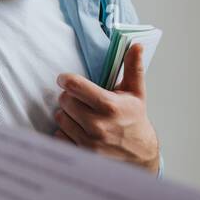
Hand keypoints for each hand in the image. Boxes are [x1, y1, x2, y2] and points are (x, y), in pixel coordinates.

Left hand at [53, 43, 160, 173]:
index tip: (65, 79)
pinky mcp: (81, 153)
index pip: (75, 86)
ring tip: (81, 115)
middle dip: (69, 97)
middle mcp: (97, 125)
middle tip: (79, 99)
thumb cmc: (135, 120)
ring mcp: (88, 142)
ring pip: (60, 117)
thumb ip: (133, 68)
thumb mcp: (136, 92)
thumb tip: (136, 45)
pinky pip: (59, 136)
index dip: (66, 80)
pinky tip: (78, 129)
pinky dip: (65, 132)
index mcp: (109, 106)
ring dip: (66, 114)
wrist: (140, 154)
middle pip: (64, 100)